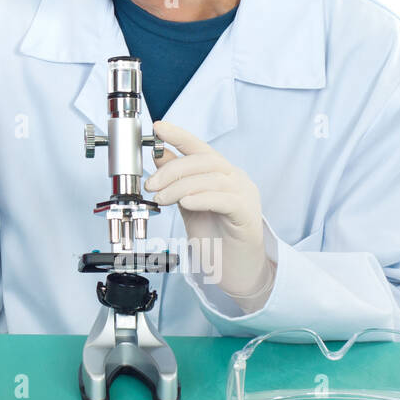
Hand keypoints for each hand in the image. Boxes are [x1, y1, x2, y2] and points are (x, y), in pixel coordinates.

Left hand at [145, 120, 275, 309]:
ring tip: (162, 199)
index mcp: (221, 174)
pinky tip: (186, 203)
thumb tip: (159, 154)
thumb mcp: (187, 202)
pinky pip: (224, 198)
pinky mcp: (247, 214)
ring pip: (211, 178)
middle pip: (203, 160)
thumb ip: (176, 179)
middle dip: (172, 170)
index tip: (158, 127)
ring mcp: (245, 195)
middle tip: (151, 185)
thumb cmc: (214, 238)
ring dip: (180, 186)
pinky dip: (202, 197)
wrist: (234, 271)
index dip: (179, 135)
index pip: (199, 148)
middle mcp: (235, 179)